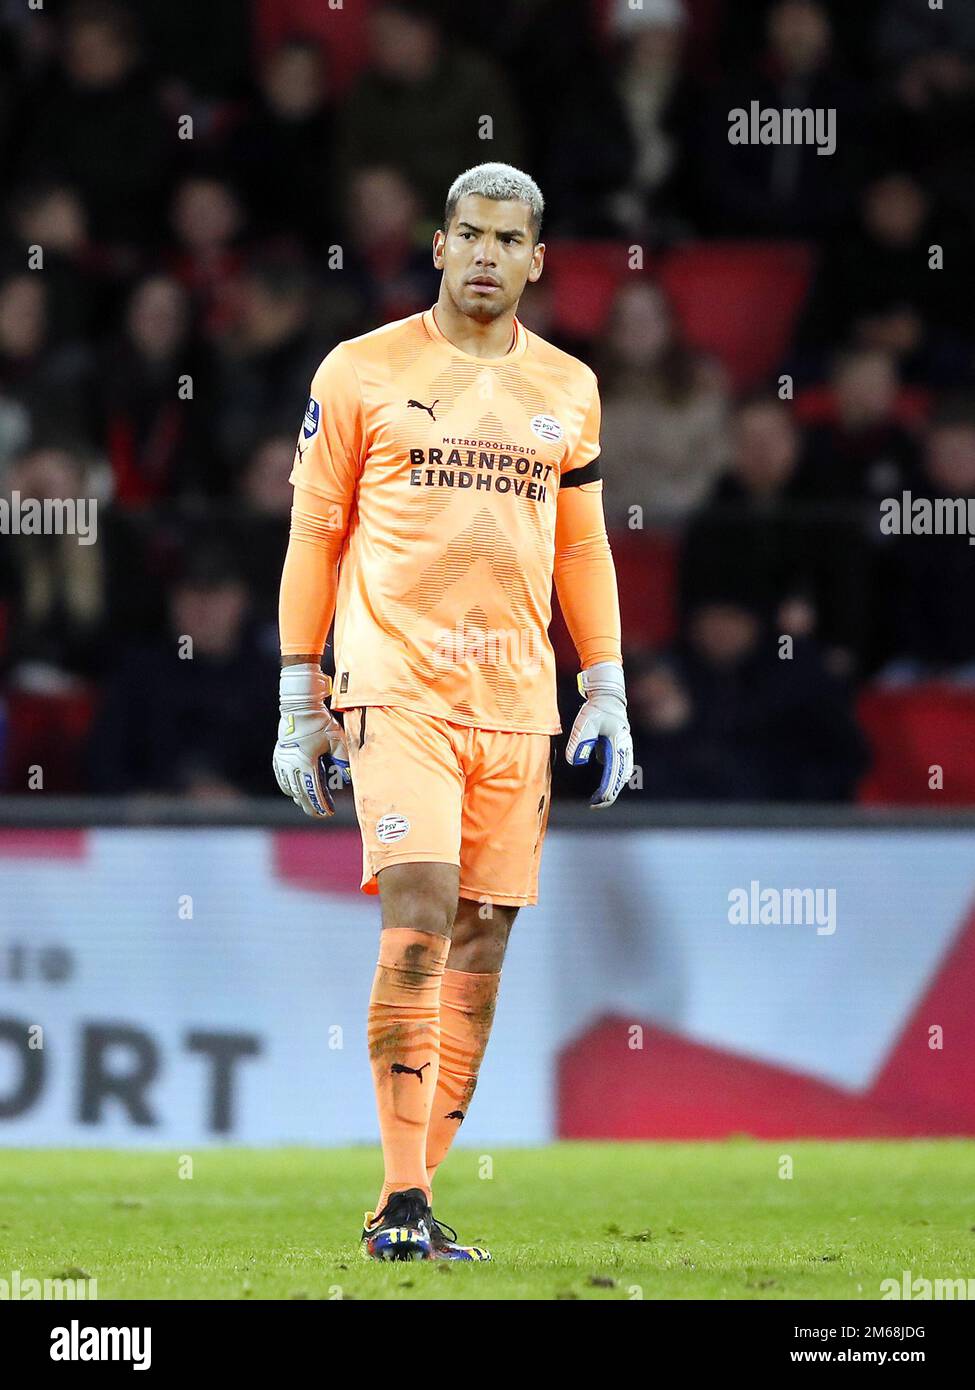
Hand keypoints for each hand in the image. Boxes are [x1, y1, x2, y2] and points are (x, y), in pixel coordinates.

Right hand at [272, 664, 350, 816]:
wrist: (299, 707)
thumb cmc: (320, 723)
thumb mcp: (337, 740)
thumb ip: (342, 760)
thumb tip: (346, 778)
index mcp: (306, 763)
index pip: (313, 791)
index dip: (321, 805)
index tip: (328, 813)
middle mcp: (292, 765)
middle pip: (300, 794)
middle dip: (310, 806)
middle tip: (320, 814)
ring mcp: (283, 761)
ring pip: (290, 788)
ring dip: (300, 797)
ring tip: (310, 803)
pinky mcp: (279, 757)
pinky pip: (282, 778)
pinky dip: (289, 787)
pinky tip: (296, 790)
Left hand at [565, 661, 633, 808]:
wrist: (608, 699)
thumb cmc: (597, 709)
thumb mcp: (585, 722)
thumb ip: (580, 741)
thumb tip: (575, 761)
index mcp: (618, 745)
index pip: (614, 774)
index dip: (606, 790)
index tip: (597, 801)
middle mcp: (624, 751)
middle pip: (620, 779)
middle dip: (609, 795)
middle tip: (594, 805)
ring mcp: (622, 752)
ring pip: (620, 777)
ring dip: (610, 790)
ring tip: (596, 802)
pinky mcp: (617, 752)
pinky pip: (616, 772)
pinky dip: (610, 783)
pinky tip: (600, 792)